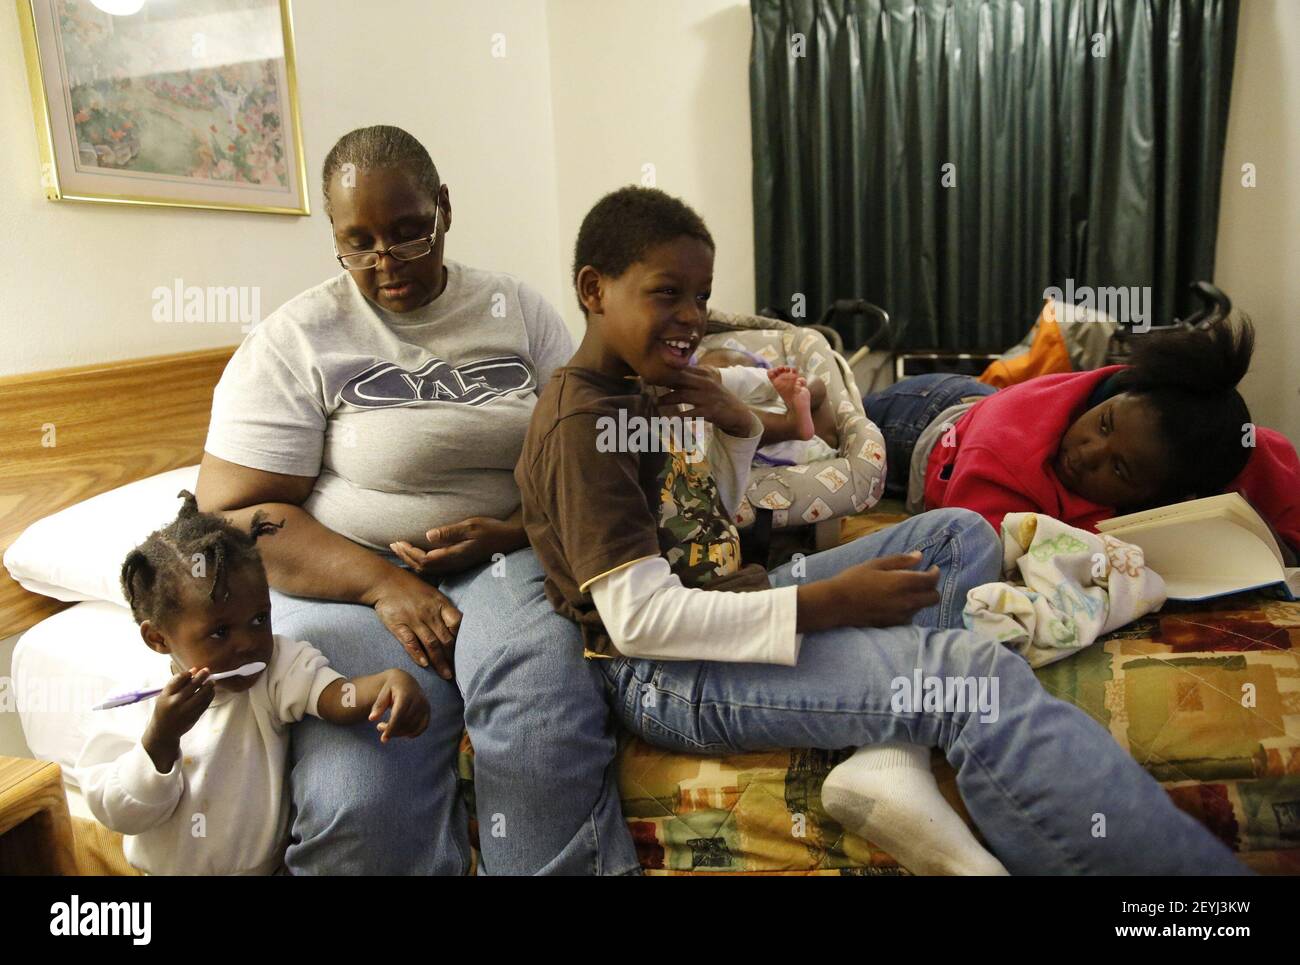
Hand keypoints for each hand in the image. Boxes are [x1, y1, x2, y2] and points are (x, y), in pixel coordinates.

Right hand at [142, 668, 214, 771]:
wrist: (164, 731)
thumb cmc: (164, 709)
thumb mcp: (164, 696)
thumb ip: (178, 683)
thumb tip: (194, 670)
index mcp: (165, 696)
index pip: (179, 679)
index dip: (188, 673)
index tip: (195, 670)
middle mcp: (175, 703)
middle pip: (192, 685)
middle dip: (202, 676)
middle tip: (207, 671)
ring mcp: (185, 710)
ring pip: (202, 694)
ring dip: (209, 686)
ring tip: (212, 682)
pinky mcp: (194, 717)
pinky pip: (205, 703)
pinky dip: (210, 696)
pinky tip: (211, 691)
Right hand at [365, 568, 461, 678]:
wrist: (384, 581)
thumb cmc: (411, 589)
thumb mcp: (432, 594)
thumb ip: (443, 610)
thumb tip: (457, 627)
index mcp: (440, 604)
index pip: (457, 623)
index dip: (463, 639)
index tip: (467, 652)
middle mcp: (429, 612)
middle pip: (446, 638)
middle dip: (453, 658)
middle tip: (459, 673)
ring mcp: (414, 619)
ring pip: (431, 644)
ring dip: (440, 661)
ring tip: (446, 675)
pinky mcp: (398, 624)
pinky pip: (410, 642)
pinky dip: (417, 654)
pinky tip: (424, 664)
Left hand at [368, 670, 430, 742]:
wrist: (406, 680)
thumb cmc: (392, 688)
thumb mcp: (383, 692)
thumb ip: (378, 705)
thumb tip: (371, 718)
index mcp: (406, 694)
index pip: (399, 716)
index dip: (391, 728)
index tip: (383, 739)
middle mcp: (418, 700)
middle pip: (405, 723)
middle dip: (392, 731)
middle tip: (379, 727)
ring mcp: (425, 706)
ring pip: (413, 727)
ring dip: (399, 733)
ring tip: (388, 727)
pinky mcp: (427, 712)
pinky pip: (422, 728)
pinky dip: (412, 733)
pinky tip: (401, 731)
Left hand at [390, 516, 523, 578]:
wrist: (509, 540)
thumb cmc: (491, 530)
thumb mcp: (471, 526)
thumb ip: (450, 532)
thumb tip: (428, 534)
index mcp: (454, 555)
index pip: (423, 560)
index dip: (408, 553)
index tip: (396, 542)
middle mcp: (453, 564)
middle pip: (423, 567)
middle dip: (406, 557)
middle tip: (393, 546)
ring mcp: (456, 566)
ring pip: (428, 570)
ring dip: (413, 561)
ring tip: (401, 551)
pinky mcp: (459, 564)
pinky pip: (435, 569)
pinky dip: (422, 564)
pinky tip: (418, 557)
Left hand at [657, 367, 754, 437]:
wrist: (737, 414)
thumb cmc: (718, 398)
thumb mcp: (708, 384)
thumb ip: (692, 378)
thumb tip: (671, 375)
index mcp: (704, 374)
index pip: (683, 369)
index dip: (667, 371)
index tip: (651, 372)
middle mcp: (706, 383)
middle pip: (680, 379)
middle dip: (663, 381)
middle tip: (648, 384)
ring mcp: (708, 397)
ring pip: (683, 395)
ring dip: (668, 399)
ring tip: (657, 402)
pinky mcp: (710, 411)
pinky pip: (692, 413)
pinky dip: (680, 416)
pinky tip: (671, 419)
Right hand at [802, 552, 941, 630]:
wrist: (836, 604)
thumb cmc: (854, 579)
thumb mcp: (876, 564)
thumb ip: (901, 560)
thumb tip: (920, 556)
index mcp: (903, 583)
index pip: (931, 580)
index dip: (935, 573)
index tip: (932, 568)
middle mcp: (907, 601)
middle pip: (934, 598)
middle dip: (932, 588)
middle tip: (921, 581)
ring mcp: (901, 615)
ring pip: (922, 607)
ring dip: (920, 598)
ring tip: (905, 591)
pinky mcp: (893, 625)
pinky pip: (909, 617)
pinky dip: (908, 609)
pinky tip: (895, 603)